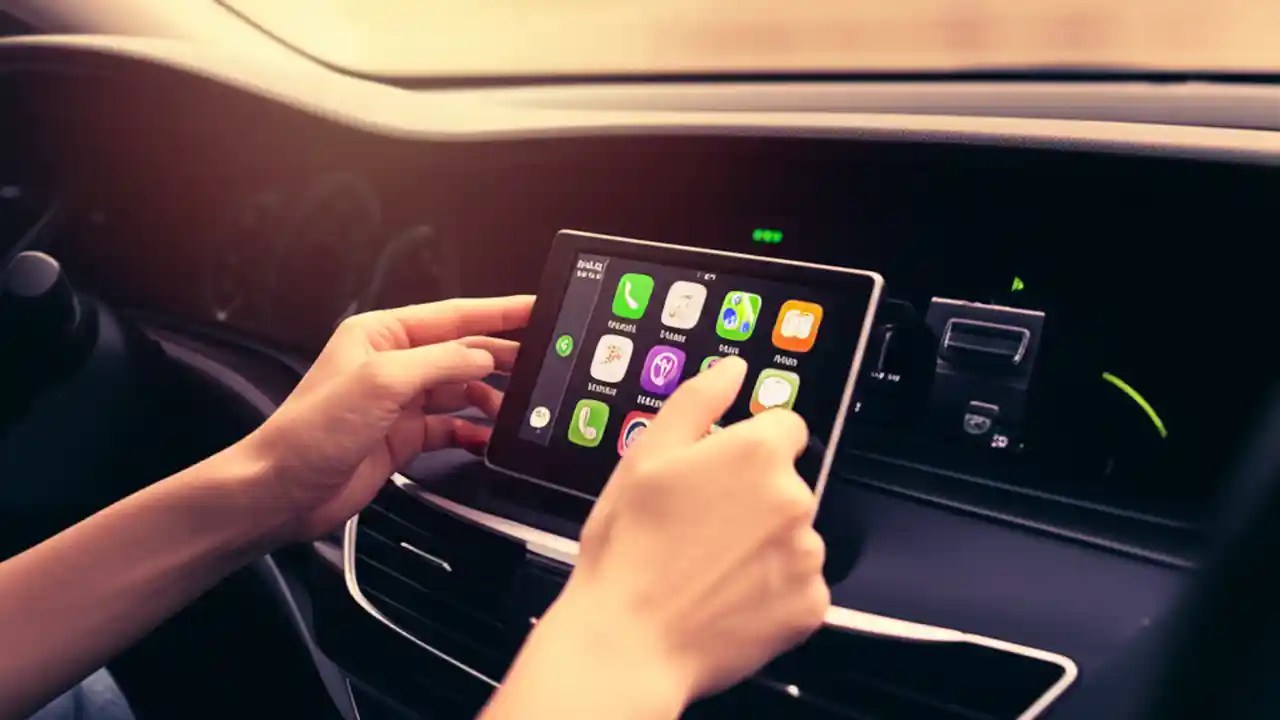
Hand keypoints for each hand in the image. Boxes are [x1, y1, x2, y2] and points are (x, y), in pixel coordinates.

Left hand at [238, 296, 532, 541]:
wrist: (282, 491)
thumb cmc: (311, 431)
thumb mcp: (381, 383)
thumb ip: (439, 364)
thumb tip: (483, 356)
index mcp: (382, 335)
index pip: (453, 315)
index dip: (498, 312)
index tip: (535, 309)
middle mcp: (393, 364)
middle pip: (461, 352)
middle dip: (501, 358)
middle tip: (541, 362)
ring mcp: (398, 402)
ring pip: (460, 390)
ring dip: (489, 398)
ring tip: (514, 409)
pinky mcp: (402, 437)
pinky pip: (450, 427)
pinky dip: (471, 432)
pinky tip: (486, 439)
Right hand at [543, 355, 829, 704]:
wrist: (627, 642)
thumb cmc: (628, 551)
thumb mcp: (645, 457)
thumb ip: (697, 401)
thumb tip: (734, 369)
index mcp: (756, 453)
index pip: (783, 428)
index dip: (747, 448)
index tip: (718, 476)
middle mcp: (794, 499)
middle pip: (787, 484)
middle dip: (753, 499)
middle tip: (700, 527)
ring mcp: (806, 555)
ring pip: (794, 535)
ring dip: (764, 545)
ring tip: (708, 567)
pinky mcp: (811, 605)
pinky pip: (799, 586)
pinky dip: (772, 591)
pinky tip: (728, 596)